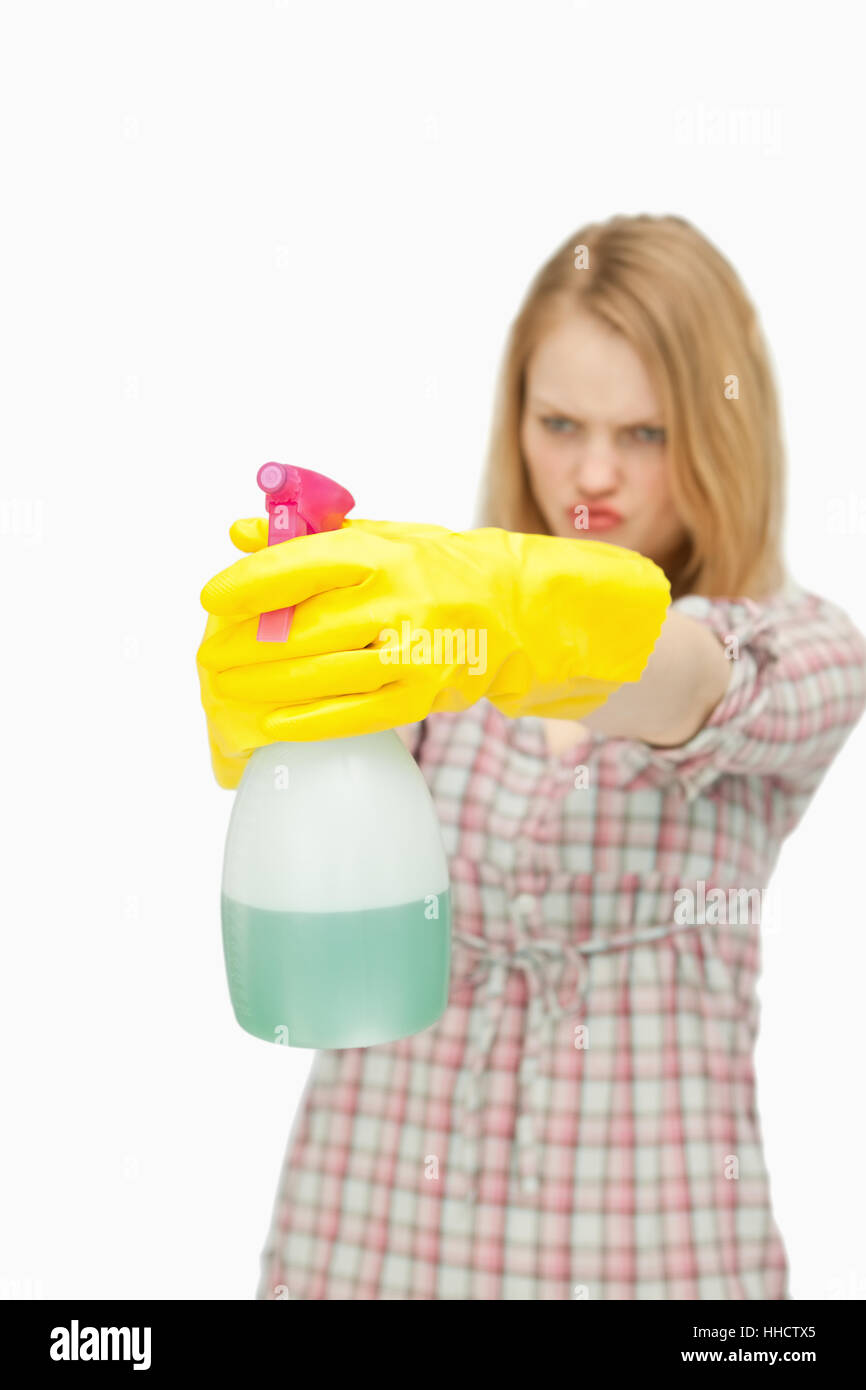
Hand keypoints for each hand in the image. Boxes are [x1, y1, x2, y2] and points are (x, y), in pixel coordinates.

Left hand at [196, 515, 669, 784]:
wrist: (520, 608)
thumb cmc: (438, 568)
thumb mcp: (380, 538)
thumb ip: (308, 537)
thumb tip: (238, 533)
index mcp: (383, 552)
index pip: (301, 564)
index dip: (250, 584)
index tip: (212, 599)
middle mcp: (399, 597)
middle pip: (303, 628)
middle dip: (247, 647)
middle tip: (209, 660)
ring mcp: (415, 648)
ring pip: (324, 673)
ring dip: (267, 686)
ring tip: (228, 690)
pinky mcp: (426, 693)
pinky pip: (357, 713)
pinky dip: (311, 721)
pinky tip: (274, 723)